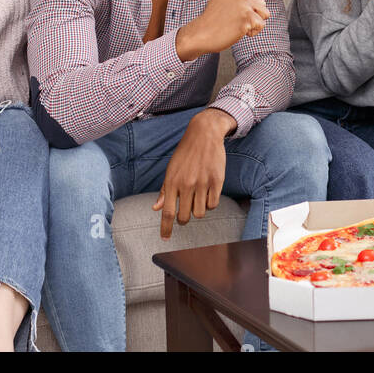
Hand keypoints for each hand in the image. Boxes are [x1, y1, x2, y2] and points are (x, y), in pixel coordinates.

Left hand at [152, 108, 234, 238]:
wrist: (204, 134)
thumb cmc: (185, 152)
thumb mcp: (170, 169)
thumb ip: (164, 190)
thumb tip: (156, 208)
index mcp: (172, 182)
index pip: (167, 212)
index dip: (166, 228)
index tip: (165, 238)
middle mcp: (187, 184)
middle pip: (184, 217)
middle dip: (183, 219)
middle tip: (184, 212)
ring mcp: (203, 183)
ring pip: (200, 213)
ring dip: (197, 211)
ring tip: (197, 199)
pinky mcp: (217, 181)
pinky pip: (213, 204)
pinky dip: (209, 203)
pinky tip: (207, 194)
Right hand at [176, 0, 269, 59]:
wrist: (202, 32)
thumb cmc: (215, 15)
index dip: (247, 4)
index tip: (231, 7)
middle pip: (262, 3)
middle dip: (251, 13)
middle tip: (233, 16)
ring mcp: (244, 2)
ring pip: (265, 13)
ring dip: (253, 21)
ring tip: (237, 22)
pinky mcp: (247, 17)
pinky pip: (261, 25)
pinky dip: (252, 31)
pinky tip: (238, 30)